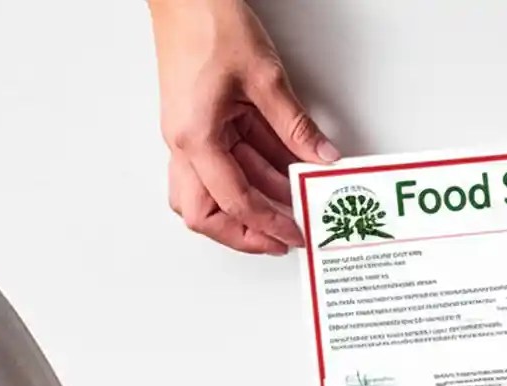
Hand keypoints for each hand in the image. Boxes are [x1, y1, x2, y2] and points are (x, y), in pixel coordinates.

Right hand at [149, 0, 340, 254]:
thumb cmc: (209, 25)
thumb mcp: (265, 79)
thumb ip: (296, 127)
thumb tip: (323, 158)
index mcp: (195, 138)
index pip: (234, 201)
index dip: (268, 224)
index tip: (295, 234)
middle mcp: (184, 142)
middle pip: (204, 212)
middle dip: (243, 232)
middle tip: (281, 239)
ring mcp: (188, 134)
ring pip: (212, 191)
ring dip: (252, 202)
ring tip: (290, 205)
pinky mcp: (199, 122)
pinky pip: (224, 162)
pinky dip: (252, 174)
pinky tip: (283, 173)